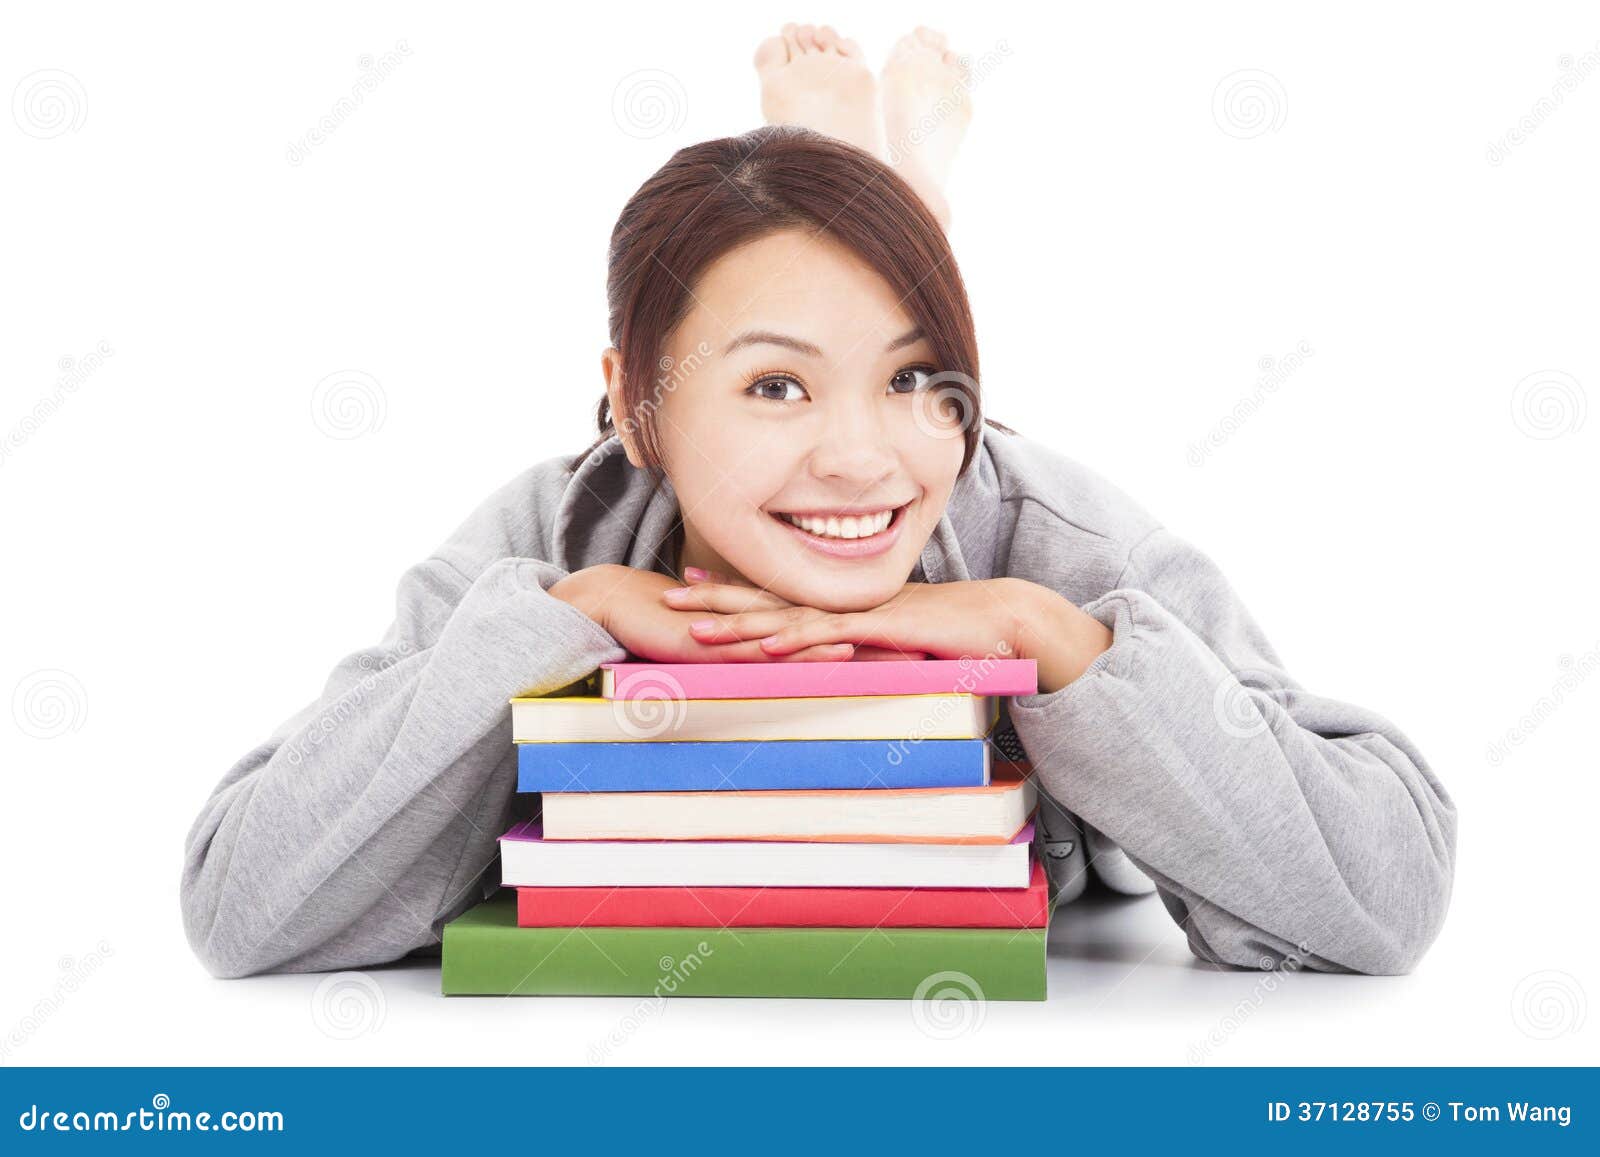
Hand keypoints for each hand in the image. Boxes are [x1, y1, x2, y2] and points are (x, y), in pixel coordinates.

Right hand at [549, 564, 861, 662]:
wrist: (613, 601)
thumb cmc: (657, 620)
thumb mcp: (708, 638)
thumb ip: (737, 645)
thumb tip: (766, 660)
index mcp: (754, 618)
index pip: (811, 623)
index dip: (849, 629)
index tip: (889, 638)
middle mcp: (750, 619)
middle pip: (813, 626)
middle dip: (856, 637)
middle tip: (904, 647)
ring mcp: (731, 629)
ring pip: (790, 636)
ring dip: (828, 643)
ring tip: (868, 649)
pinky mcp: (709, 641)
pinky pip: (750, 650)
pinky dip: (783, 653)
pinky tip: (814, 656)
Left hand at [665, 567, 927, 661]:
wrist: (998, 619)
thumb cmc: (952, 633)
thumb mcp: (894, 644)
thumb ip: (862, 650)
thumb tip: (839, 662)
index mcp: (839, 604)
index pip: (776, 595)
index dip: (732, 588)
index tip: (693, 582)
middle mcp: (841, 603)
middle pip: (767, 599)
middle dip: (716, 598)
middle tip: (670, 594)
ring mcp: (858, 613)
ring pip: (788, 617)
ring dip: (741, 624)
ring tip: (697, 629)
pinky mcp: (880, 629)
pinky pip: (830, 635)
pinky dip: (797, 640)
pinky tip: (766, 647)